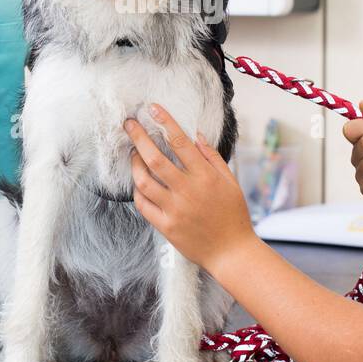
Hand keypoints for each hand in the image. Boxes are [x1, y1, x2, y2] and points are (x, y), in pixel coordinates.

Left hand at [123, 103, 256, 273]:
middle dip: (139, 138)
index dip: (165, 122)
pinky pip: (144, 205)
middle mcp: (188, 190)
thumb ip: (212, 157)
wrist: (231, 252)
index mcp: (205, 176)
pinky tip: (139, 182)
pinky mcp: (166, 226)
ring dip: (135, 164)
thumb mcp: (230, 181)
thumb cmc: (233, 214)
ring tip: (133, 154)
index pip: (180, 142)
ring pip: (144, 181)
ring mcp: (175, 209)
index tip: (152, 108)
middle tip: (129, 124)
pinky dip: (138, 191)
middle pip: (155, 158)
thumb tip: (196, 134)